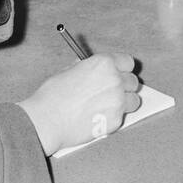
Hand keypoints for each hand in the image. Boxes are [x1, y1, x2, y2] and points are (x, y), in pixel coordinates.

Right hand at [17, 53, 140, 155]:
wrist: (48, 119)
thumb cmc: (54, 94)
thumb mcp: (70, 71)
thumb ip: (87, 69)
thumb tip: (93, 71)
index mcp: (104, 63)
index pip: (127, 62)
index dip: (122, 68)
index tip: (118, 73)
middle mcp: (115, 79)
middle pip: (133, 81)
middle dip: (124, 86)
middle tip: (112, 92)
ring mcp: (117, 101)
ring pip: (134, 100)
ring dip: (124, 103)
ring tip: (108, 107)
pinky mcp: (116, 120)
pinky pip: (122, 117)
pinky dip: (113, 118)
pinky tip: (98, 118)